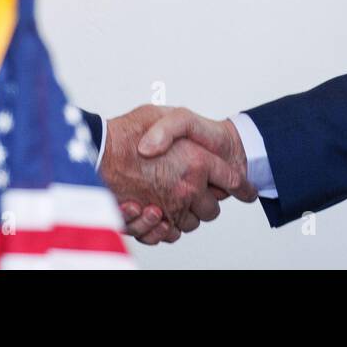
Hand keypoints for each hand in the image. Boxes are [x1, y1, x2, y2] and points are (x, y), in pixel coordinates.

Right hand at [100, 105, 249, 245]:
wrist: (98, 150)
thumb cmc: (131, 129)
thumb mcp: (165, 113)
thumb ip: (184, 128)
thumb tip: (202, 153)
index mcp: (198, 162)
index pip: (232, 180)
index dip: (242, 186)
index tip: (248, 191)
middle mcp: (188, 188)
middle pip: (212, 208)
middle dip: (208, 201)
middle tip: (197, 189)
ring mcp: (171, 207)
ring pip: (192, 222)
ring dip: (187, 214)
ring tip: (175, 199)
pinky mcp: (153, 221)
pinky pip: (169, 233)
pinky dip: (167, 228)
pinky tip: (161, 215)